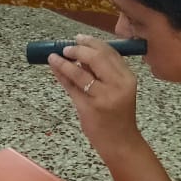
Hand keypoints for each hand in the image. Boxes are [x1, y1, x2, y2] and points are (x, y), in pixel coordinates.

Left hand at [46, 35, 141, 153]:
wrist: (121, 142)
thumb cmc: (119, 115)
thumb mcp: (119, 90)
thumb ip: (105, 72)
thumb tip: (82, 55)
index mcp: (127, 78)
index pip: (109, 52)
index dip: (92, 42)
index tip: (79, 38)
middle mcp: (117, 85)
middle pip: (95, 58)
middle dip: (78, 49)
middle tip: (66, 47)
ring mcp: (102, 97)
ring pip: (79, 73)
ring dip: (64, 62)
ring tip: (53, 57)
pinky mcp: (88, 108)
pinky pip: (71, 88)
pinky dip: (61, 76)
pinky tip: (55, 69)